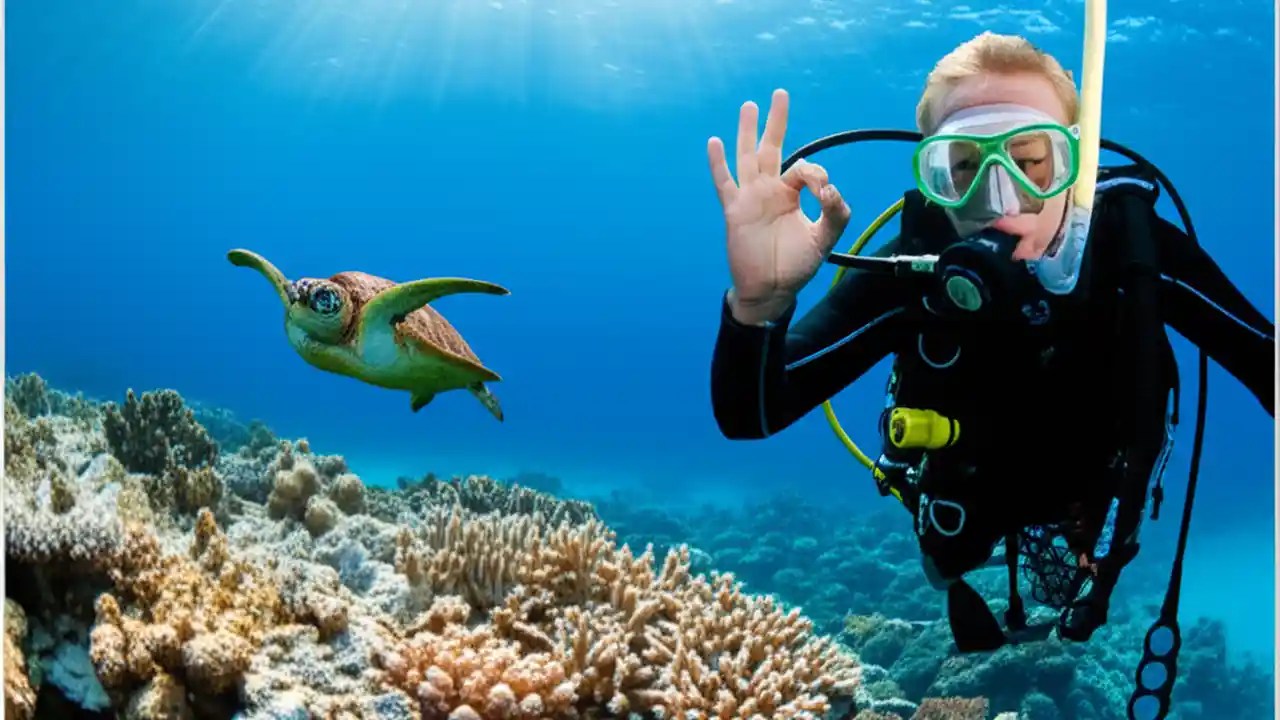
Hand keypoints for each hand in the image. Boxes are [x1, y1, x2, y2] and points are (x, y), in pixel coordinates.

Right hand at [707, 88, 851, 324]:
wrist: (771, 289)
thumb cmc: (796, 265)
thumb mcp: (825, 238)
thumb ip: (836, 212)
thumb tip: (830, 187)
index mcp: (790, 193)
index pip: (803, 167)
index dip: (816, 174)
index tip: (823, 194)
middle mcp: (769, 190)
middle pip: (771, 148)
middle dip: (776, 121)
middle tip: (780, 93)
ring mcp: (750, 198)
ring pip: (747, 157)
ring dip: (748, 132)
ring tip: (749, 106)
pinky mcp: (735, 211)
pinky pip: (725, 183)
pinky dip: (718, 163)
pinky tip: (715, 142)